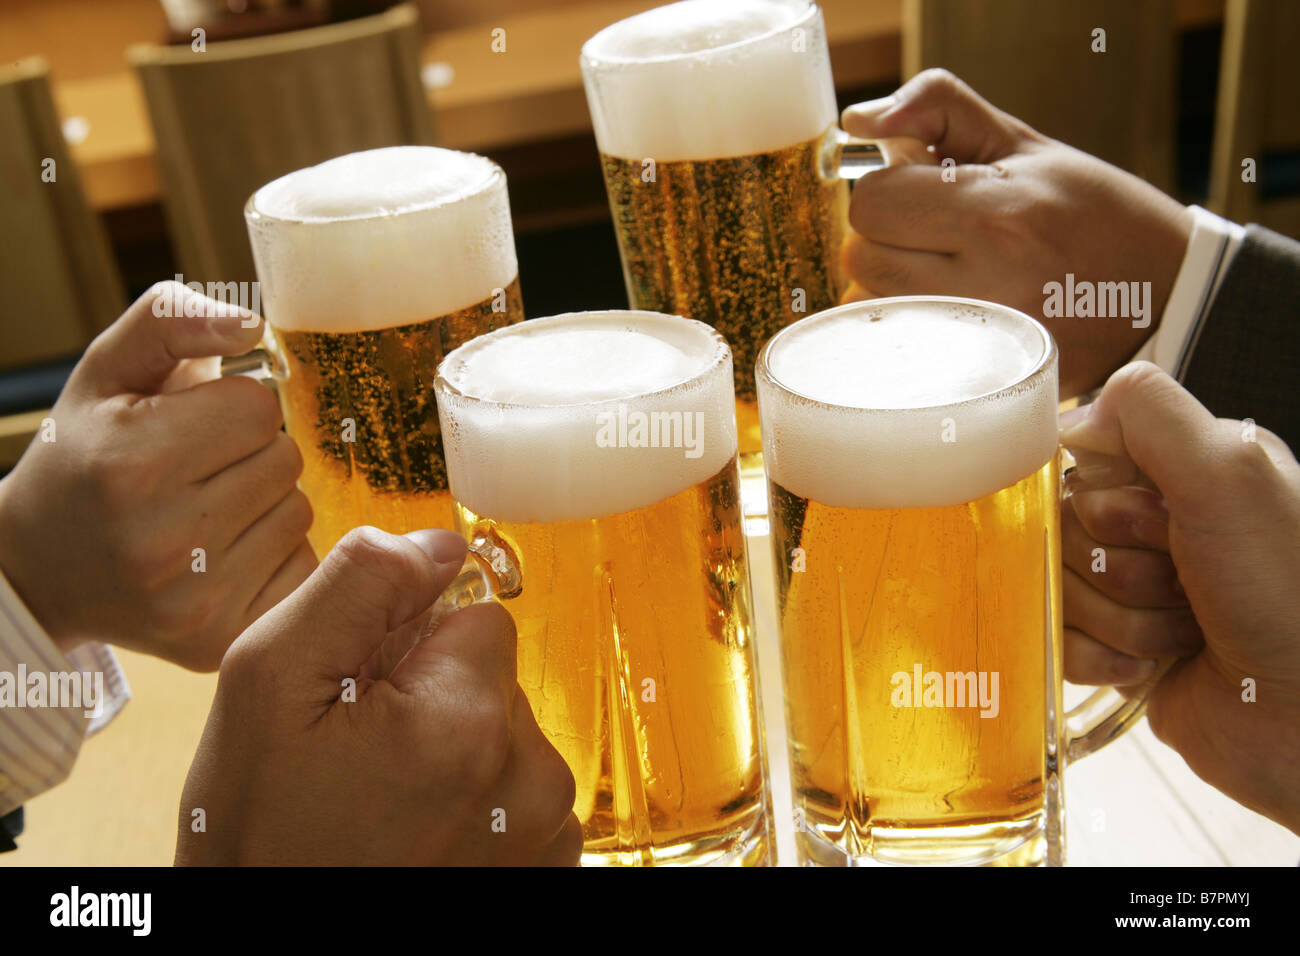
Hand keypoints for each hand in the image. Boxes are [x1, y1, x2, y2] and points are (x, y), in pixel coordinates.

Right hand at [0, 282, 314, 669]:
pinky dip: (276, 556)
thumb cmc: (83, 454)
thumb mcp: (108, 371)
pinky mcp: (218, 641)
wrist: (38, 568)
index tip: (192, 424)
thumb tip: (252, 325)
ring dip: (267, 502)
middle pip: (286, 460)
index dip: (233, 406)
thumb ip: (174, 321)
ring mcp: (191, 600)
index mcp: (132, 463)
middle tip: (200, 469)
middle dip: (252, 452)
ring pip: (299, 513)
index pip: (260, 408)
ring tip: (207, 510)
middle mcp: (161, 539)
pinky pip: (303, 570)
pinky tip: (224, 554)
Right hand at [175, 527, 581, 865]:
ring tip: (384, 806)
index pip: (478, 616)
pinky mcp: (542, 870)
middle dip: (433, 699)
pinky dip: (474, 805)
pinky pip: (516, 794)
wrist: (264, 950)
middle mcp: (531, 780)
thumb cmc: (258, 840)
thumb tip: (439, 542)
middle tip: (362, 759)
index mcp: (469, 721)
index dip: (411, 645)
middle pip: (494, 677)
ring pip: (504, 735)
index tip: (363, 698)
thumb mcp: (269, 684)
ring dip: (455, 755)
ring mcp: (544, 835)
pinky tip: (415, 837)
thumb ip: (359, 586)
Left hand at [840, 69, 1193, 397]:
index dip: (886, 192)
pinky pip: (903, 355)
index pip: (871, 203)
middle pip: (862, 258)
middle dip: (884, 240)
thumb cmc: (1093, 212)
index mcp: (993, 211)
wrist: (1169, 294)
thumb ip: (936, 110)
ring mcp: (983, 336)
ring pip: (875, 308)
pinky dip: (912, 333)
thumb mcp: (1023, 143)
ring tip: (946, 274)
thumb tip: (860, 122)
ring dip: (893, 288)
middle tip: (931, 237)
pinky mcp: (985, 376)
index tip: (919, 195)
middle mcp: (984, 278)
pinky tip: (951, 316)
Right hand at [1060, 362, 1299, 833]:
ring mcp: (1135, 588)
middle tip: (1179, 579)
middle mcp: (1162, 523)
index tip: (1151, 519)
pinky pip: (1057, 637)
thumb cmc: (1291, 599)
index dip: (1102, 495)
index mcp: (1191, 469)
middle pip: (1063, 523)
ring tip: (1181, 628)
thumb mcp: (1232, 475)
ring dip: (1117, 614)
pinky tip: (1150, 664)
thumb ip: (1151, 415)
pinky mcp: (1115, 647)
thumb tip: (1077, 415)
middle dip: (1113, 562)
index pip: (1084, 456)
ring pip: (1057, 582)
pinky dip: (1098, 655)